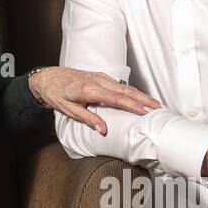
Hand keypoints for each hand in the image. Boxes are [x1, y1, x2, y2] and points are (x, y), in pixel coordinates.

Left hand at [30, 67, 159, 134]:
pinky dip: (133, 92)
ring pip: (125, 87)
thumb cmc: (56, 94)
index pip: (117, 98)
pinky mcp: (101, 77)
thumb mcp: (68, 109)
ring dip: (141, 95)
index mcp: (90, 89)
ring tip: (155, 104)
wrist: (47, 78)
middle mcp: (98, 80)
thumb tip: (103, 130)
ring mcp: (100, 77)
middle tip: (159, 108)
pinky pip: (120, 85)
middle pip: (126, 91)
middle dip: (144, 100)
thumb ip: (87, 119)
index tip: (146, 112)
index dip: (133, 106)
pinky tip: (140, 98)